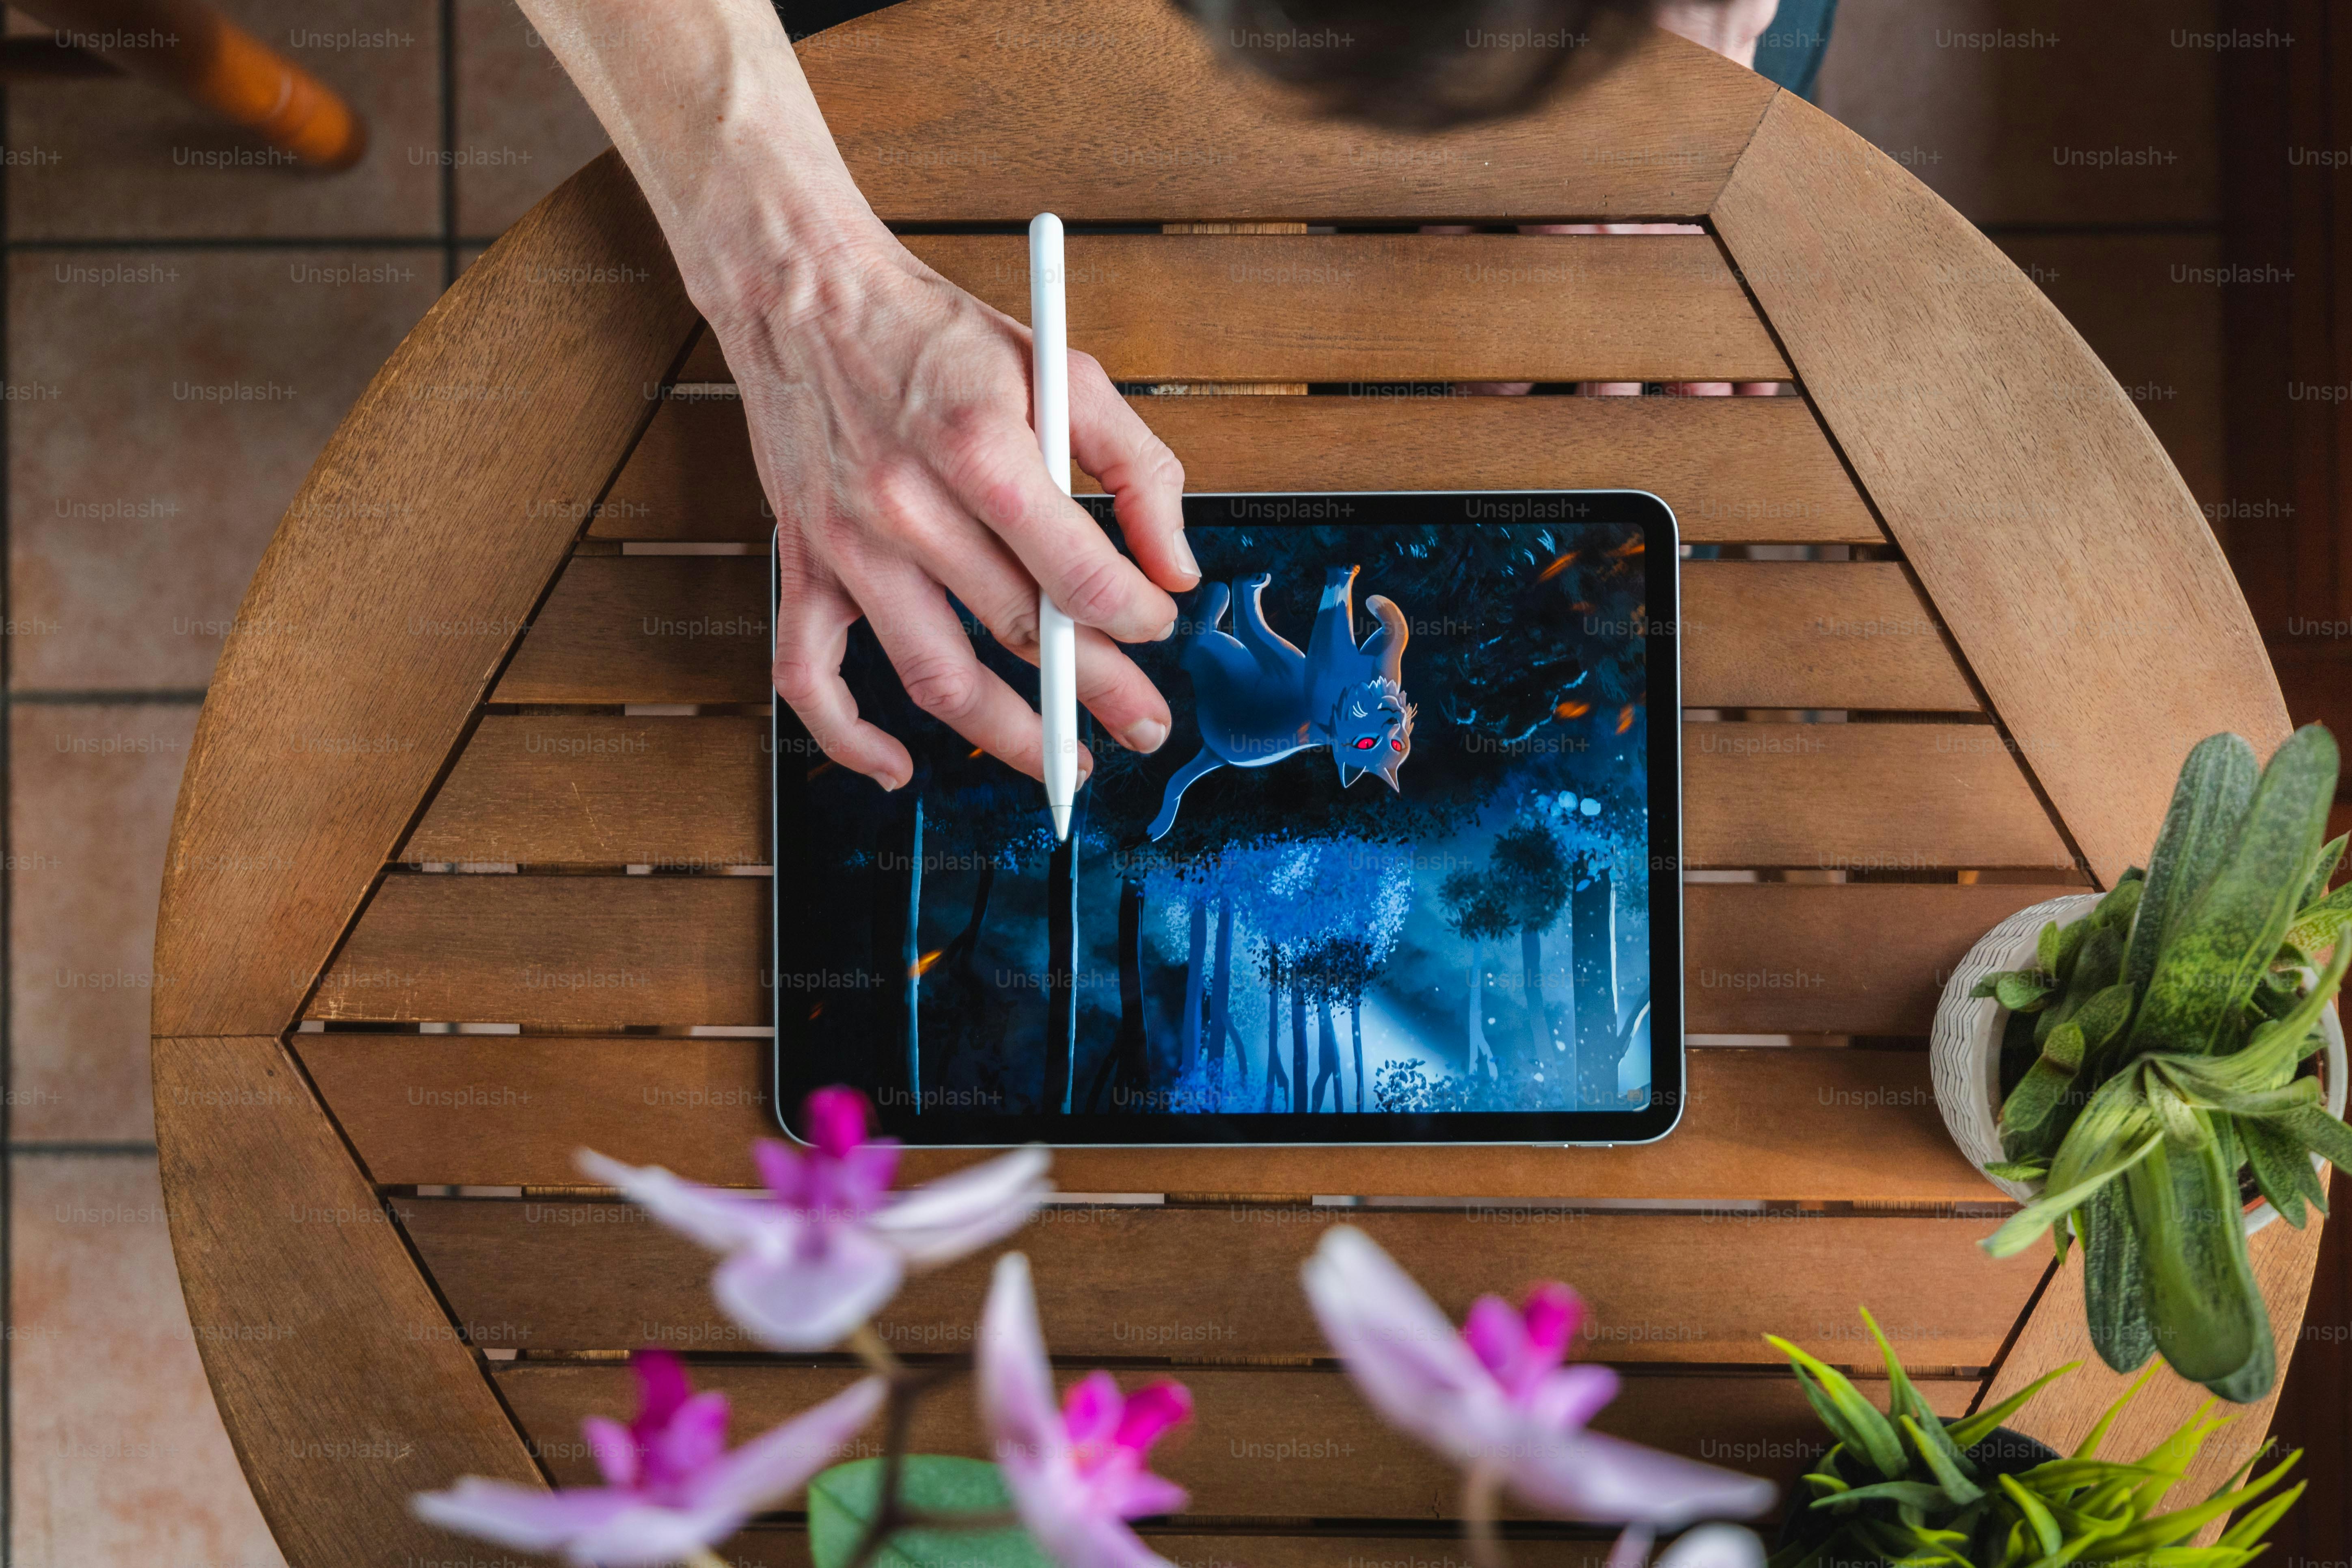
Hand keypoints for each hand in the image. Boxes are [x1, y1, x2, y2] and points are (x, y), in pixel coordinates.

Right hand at [713, 230, 1197, 791]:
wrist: (805, 293)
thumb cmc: (935, 334)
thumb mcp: (1062, 370)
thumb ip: (1138, 467)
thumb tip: (1177, 569)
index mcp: (982, 448)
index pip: (1077, 572)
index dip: (1133, 618)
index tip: (1156, 629)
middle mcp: (907, 505)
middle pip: (1020, 632)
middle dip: (1097, 691)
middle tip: (1146, 726)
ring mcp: (847, 543)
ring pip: (935, 675)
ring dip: (1005, 736)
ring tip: (1062, 763)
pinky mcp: (801, 561)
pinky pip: (808, 675)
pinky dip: (850, 737)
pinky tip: (899, 768)